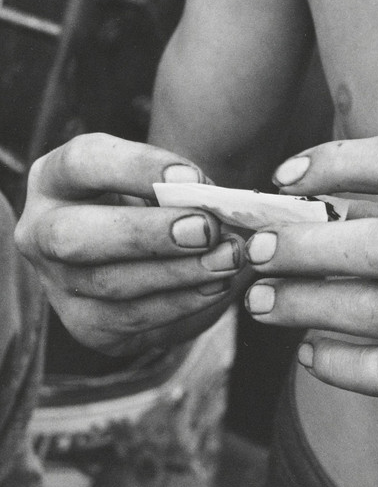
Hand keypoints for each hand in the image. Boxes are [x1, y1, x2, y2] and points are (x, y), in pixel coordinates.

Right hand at [15, 133, 248, 356]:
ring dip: (177, 272)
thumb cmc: (155, 200)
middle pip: (76, 235)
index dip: (138, 168)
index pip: (84, 162)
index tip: (194, 178)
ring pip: (108, 284)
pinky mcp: (84, 324)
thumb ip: (181, 185)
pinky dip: (180, 302)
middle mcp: (41, 231)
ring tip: (226, 259)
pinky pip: (130, 320)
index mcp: (56, 178)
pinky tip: (216, 286)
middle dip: (146, 233)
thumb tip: (217, 204)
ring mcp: (57, 283)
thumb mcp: (160, 180)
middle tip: (206, 229)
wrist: (150, 251)